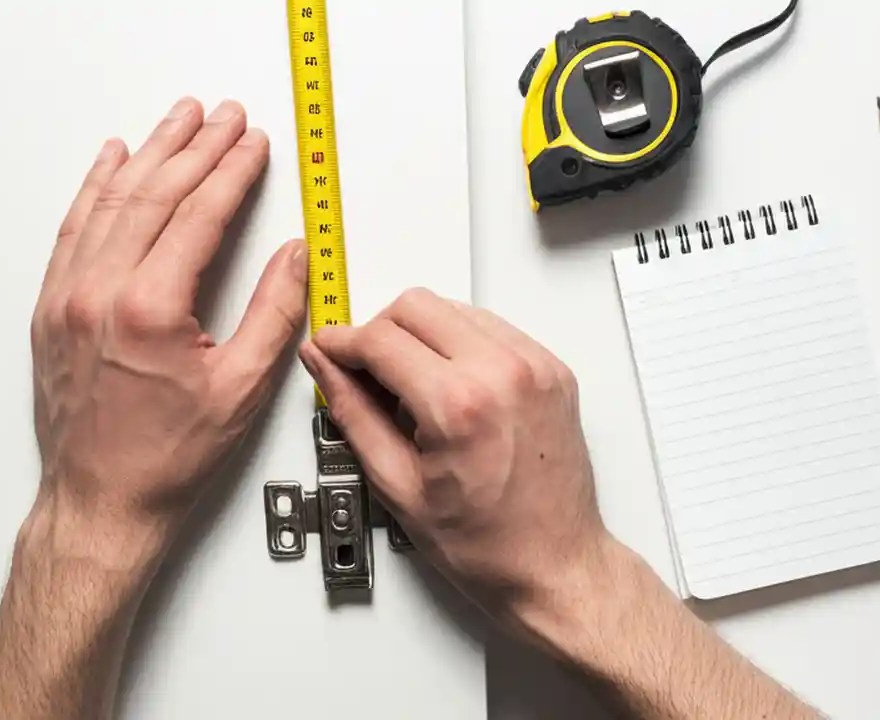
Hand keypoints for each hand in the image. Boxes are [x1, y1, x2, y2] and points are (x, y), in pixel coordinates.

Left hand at [30, 97, 306, 557]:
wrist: (102, 501)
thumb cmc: (167, 459)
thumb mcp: (242, 390)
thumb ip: (275, 313)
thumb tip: (296, 255)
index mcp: (149, 309)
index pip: (198, 216)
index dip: (232, 173)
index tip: (253, 144)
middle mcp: (100, 292)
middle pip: (154, 195)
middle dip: (196, 148)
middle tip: (224, 116)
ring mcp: (68, 297)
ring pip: (111, 202)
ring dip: (149, 153)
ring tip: (178, 119)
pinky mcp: (52, 309)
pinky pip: (74, 229)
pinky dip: (96, 188)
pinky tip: (112, 160)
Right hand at [298, 289, 610, 625]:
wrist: (554, 566)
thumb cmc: (490, 545)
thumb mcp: (398, 485)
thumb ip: (354, 414)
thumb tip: (326, 368)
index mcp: (461, 404)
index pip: (381, 338)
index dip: (342, 342)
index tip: (329, 350)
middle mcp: (505, 373)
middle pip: (416, 305)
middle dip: (379, 331)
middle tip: (366, 371)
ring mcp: (536, 366)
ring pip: (454, 307)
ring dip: (421, 333)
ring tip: (412, 388)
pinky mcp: (553, 369)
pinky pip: (492, 327)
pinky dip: (461, 343)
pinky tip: (450, 385)